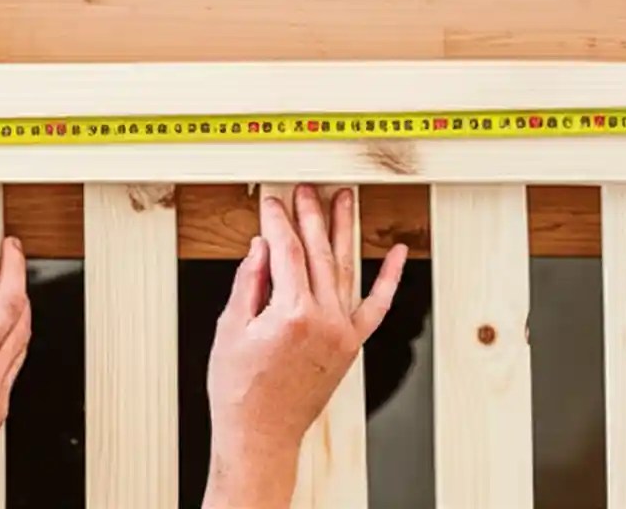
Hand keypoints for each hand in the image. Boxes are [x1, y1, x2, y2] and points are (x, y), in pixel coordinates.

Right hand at [203, 185, 406, 508]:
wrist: (260, 435)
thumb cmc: (240, 391)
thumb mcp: (230, 329)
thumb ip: (249, 282)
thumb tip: (261, 247)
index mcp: (290, 313)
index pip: (285, 251)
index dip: (277, 222)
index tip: (271, 204)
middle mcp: (323, 319)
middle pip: (318, 253)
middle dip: (310, 216)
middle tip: (307, 190)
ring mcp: (342, 332)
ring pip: (346, 269)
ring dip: (345, 231)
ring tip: (345, 201)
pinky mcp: (351, 345)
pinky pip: (376, 306)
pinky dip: (388, 279)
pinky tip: (395, 254)